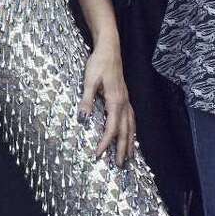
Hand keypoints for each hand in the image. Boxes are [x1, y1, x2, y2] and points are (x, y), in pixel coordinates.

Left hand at [78, 47, 135, 165]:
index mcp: (115, 101)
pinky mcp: (125, 97)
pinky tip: (131, 135)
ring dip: (130, 142)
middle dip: (122, 149)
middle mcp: (124, 103)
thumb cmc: (98, 64)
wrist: (109, 49)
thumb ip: (86, 100)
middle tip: (120, 166)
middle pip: (125, 132)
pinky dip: (132, 130)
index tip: (98, 155)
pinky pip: (132, 119)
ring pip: (131, 126)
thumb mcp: (89, 81)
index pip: (111, 128)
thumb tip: (82, 119)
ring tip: (130, 156)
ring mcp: (127, 101)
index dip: (105, 143)